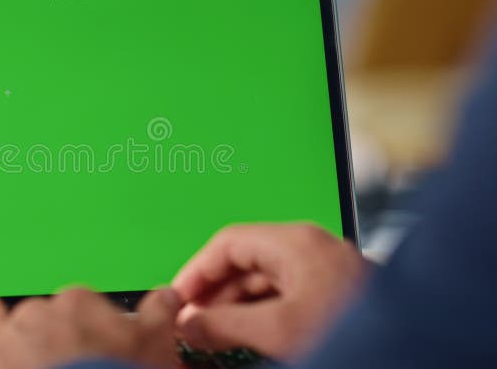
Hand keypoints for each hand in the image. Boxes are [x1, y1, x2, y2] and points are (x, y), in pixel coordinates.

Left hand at [0, 288, 183, 368]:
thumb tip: (167, 298)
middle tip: (52, 360)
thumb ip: (159, 316)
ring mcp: (2, 339)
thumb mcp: (157, 347)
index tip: (89, 345)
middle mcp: (37, 314)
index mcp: (79, 304)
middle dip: (40, 332)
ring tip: (1, 353)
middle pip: (33, 311)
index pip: (78, 303)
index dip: (83, 326)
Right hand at [172, 223, 368, 360]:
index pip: (227, 243)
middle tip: (192, 321)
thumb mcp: (277, 329)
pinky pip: (282, 293)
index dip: (196, 271)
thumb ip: (224, 324)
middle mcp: (308, 246)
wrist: (408, 347)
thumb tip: (189, 323)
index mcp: (294, 242)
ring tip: (214, 334)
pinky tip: (247, 334)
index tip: (178, 297)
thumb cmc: (355, 328)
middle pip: (243, 260)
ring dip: (235, 305)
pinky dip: (259, 312)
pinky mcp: (331, 289)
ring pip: (262, 279)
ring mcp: (321, 267)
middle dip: (214, 292)